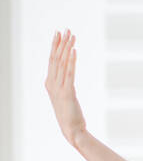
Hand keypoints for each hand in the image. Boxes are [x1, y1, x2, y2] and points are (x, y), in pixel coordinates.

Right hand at [45, 29, 85, 144]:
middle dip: (61, 43)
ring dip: (67, 48)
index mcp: (49, 84)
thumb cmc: (70, 117)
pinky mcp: (68, 93)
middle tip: (66, 29)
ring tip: (72, 35)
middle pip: (56, 58)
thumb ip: (63, 87)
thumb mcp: (64, 98)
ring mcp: (59, 88)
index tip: (60, 34)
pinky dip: (71, 60)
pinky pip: (69, 73)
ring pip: (62, 63)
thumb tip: (67, 77)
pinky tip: (74, 50)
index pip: (52, 61)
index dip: (55, 46)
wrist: (72, 131)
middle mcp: (52, 84)